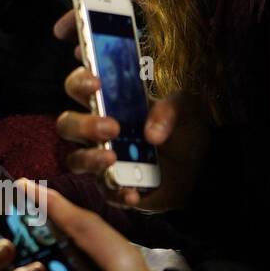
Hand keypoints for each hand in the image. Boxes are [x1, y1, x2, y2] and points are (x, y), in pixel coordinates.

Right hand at [58, 68, 208, 211]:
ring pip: (74, 159)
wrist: (202, 170)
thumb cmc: (184, 132)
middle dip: (83, 124)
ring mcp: (102, 158)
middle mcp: (97, 130)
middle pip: (67, 123)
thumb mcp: (186, 109)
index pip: (79, 86)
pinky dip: (116, 191)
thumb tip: (151, 133)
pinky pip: (104, 191)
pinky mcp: (112, 186)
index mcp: (109, 104)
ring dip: (90, 158)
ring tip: (113, 157)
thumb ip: (170, 109)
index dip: (79, 79)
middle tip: (112, 126)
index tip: (94, 78)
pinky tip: (132, 191)